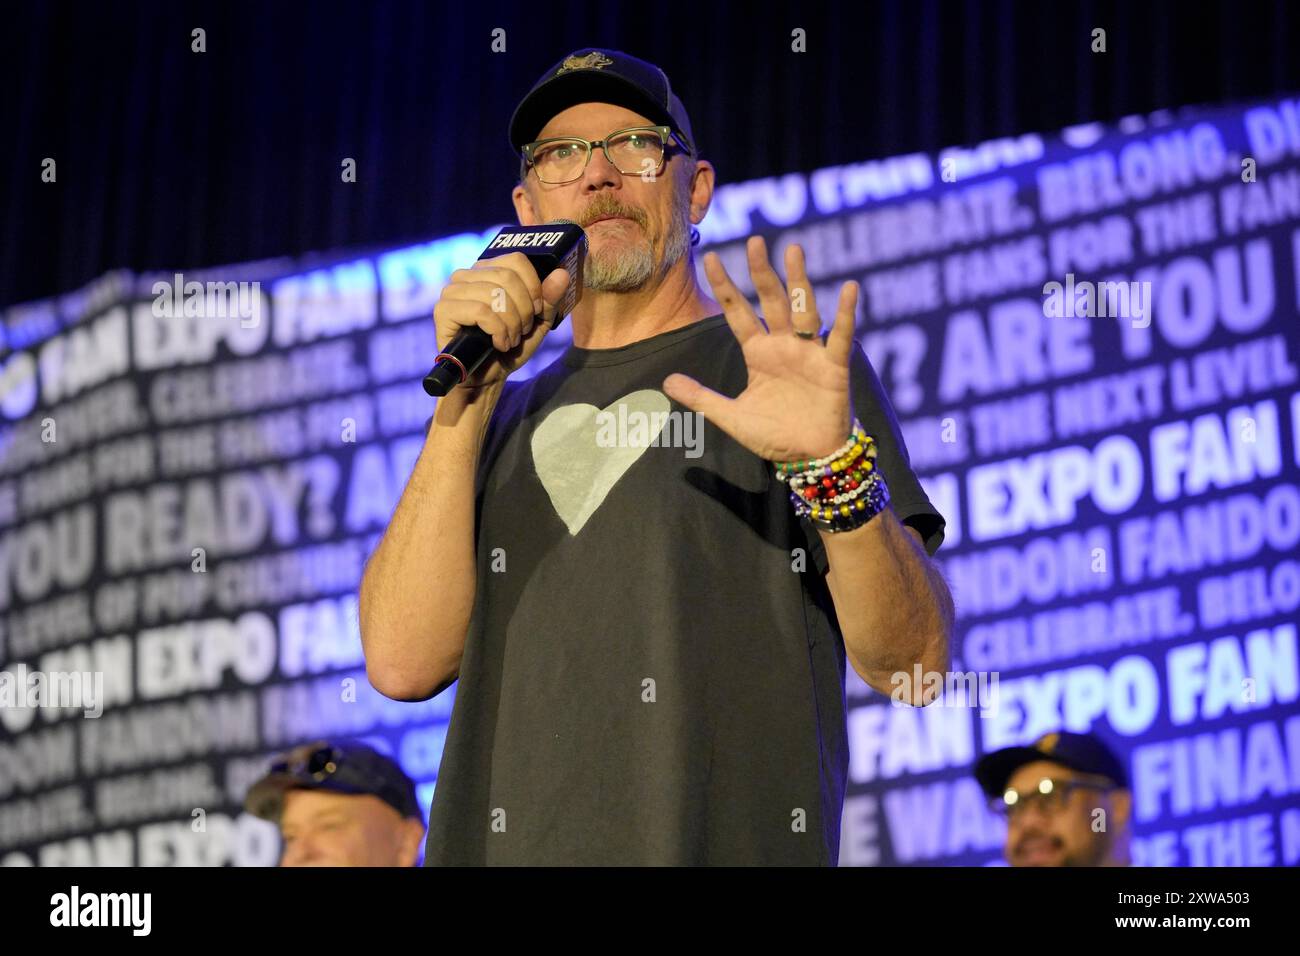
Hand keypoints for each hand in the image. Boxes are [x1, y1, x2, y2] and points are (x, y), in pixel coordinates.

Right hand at [432, 252, 570, 387]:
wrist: (488, 377)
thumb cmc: (510, 346)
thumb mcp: (538, 322)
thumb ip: (550, 299)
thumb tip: (561, 274)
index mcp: (487, 271)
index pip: (516, 260)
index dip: (533, 287)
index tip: (536, 310)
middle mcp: (466, 276)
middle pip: (507, 277)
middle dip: (523, 310)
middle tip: (522, 330)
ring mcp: (452, 291)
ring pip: (494, 294)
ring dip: (511, 324)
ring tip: (510, 340)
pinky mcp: (443, 310)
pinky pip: (480, 311)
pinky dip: (497, 331)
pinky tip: (498, 343)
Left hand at [662, 236, 858, 461]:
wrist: (809, 458)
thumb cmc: (774, 435)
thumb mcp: (731, 417)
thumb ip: (702, 398)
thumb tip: (666, 381)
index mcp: (758, 353)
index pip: (738, 313)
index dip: (725, 287)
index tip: (710, 258)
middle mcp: (783, 345)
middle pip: (771, 301)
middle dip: (762, 272)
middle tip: (755, 241)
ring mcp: (809, 353)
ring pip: (803, 309)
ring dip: (799, 281)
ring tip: (794, 250)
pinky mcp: (834, 367)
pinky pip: (841, 337)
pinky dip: (846, 315)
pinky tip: (849, 288)